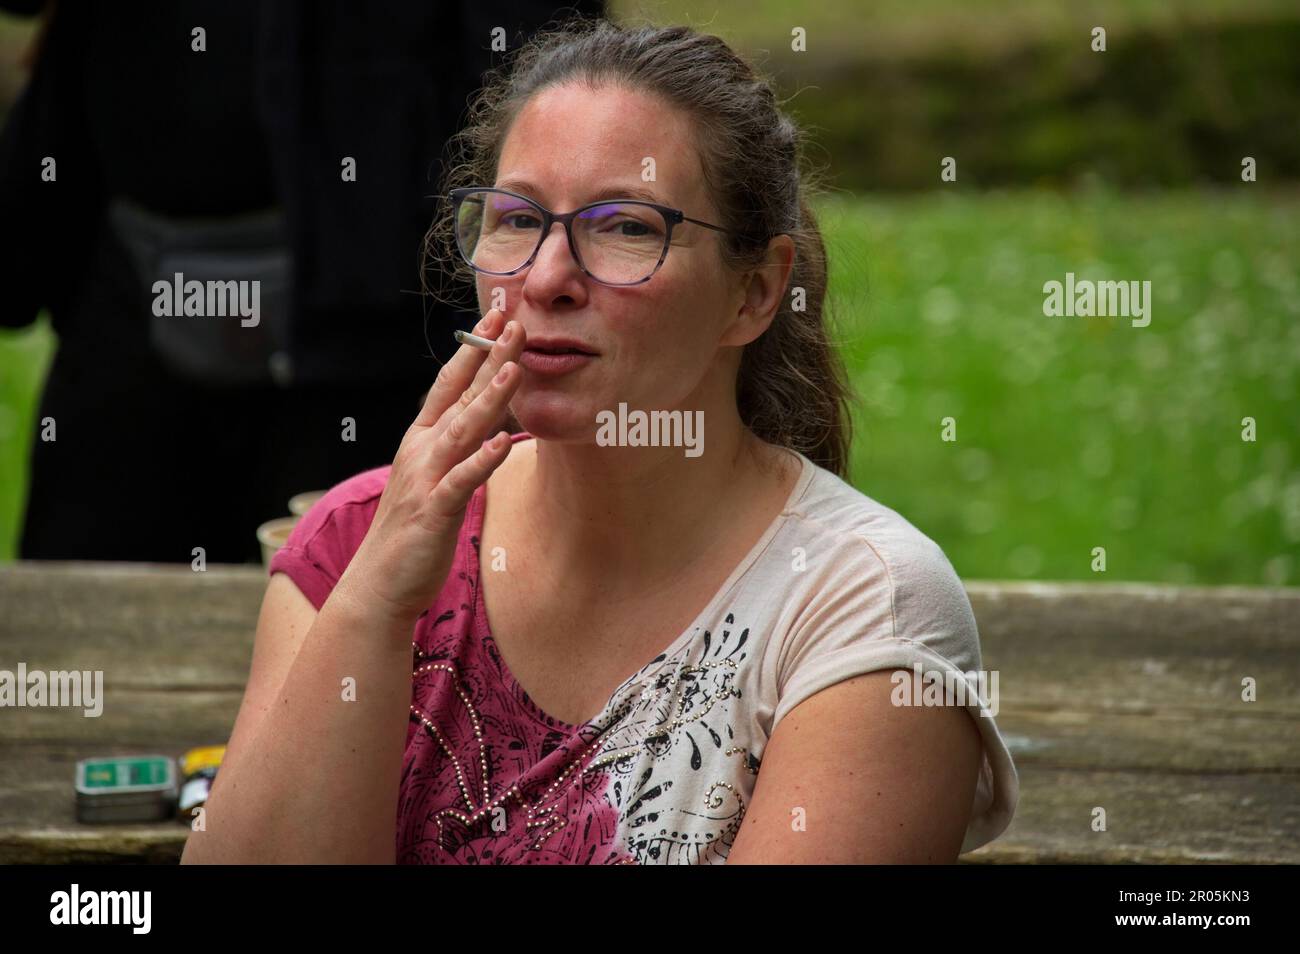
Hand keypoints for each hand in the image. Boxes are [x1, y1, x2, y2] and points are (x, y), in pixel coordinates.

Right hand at [337, 308, 526, 624]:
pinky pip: (462, 481)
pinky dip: (483, 460)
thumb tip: (485, 426)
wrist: (380, 583)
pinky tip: (503, 440)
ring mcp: (427, 479)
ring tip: (514, 368)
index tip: (495, 317)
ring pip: (462, 429)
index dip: (472, 350)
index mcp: (422, 441)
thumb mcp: (435, 480)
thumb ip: (456, 450)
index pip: (448, 384)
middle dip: (487, 358)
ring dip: (488, 397)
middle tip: (513, 322)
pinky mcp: (434, 510)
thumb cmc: (412, 533)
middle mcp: (422, 451)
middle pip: (459, 396)